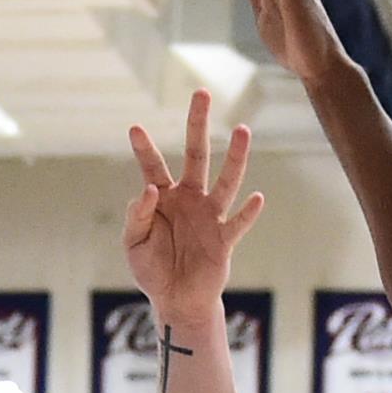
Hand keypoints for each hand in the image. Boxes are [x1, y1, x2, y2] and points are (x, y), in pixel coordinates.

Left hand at [122, 89, 264, 317]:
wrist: (177, 300)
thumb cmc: (152, 269)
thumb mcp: (134, 243)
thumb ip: (139, 216)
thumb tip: (149, 189)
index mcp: (163, 197)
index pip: (153, 166)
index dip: (144, 148)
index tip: (134, 127)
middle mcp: (189, 199)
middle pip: (196, 154)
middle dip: (198, 124)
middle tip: (201, 92)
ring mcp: (209, 217)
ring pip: (225, 181)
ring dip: (235, 158)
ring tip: (242, 129)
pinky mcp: (223, 239)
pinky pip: (237, 223)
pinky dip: (248, 212)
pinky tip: (257, 198)